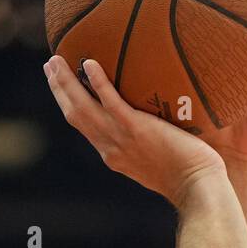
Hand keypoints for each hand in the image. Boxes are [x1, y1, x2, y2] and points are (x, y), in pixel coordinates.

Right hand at [43, 54, 225, 207]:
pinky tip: (89, 63)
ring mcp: (121, 140)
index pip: (84, 127)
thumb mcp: (158, 160)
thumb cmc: (189, 175)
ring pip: (84, 108)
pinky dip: (98, 83)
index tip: (61, 86)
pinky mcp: (136, 130)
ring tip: (56, 60)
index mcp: (113, 155)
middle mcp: (110, 148)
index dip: (70, 105)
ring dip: (66, 83)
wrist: (196, 188)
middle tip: (50, 64)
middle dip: (59, 89)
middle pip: (75, 115)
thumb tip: (159, 121)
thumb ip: (149, 143)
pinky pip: (111, 103)